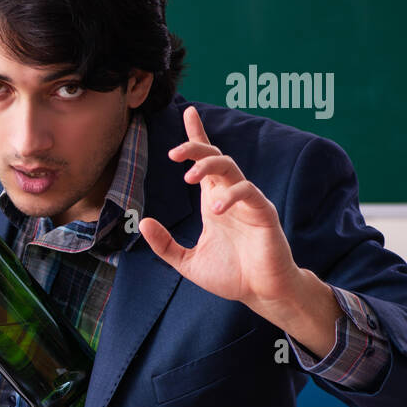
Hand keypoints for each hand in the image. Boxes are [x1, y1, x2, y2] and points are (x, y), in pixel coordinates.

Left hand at [138, 106, 302, 310]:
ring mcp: (248, 202)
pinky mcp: (263, 213)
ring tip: (188, 177)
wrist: (261, 293)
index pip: (204, 163)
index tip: (187, 112)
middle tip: (174, 153)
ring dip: (209, 166)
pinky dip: (231, 195)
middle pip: (214, 158)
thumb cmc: (231, 275)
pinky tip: (215, 207)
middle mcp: (229, 196)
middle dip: (195, 147)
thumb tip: (142, 223)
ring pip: (231, 167)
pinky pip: (249, 192)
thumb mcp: (186, 262)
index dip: (196, 136)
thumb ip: (164, 244)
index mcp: (213, 201)